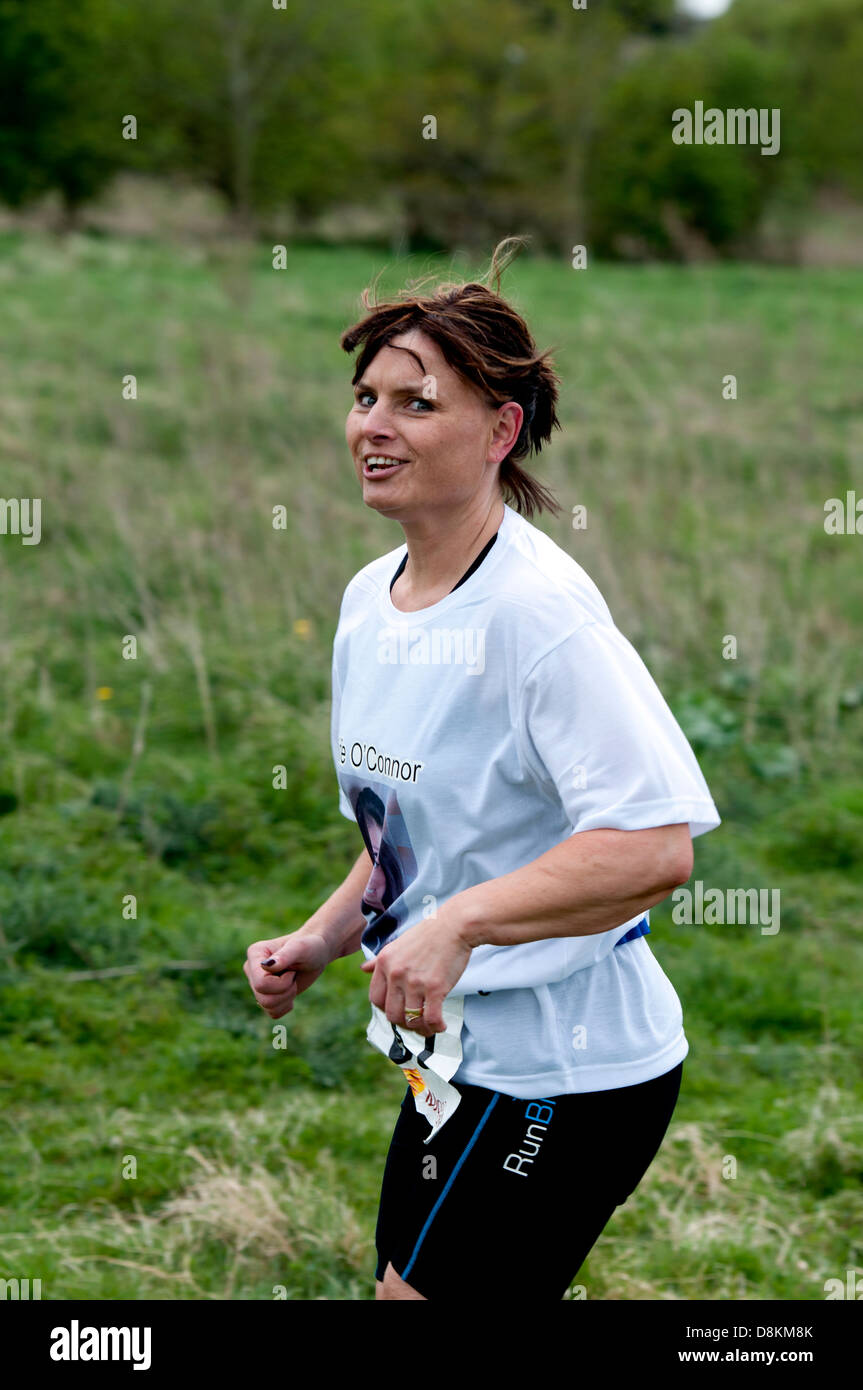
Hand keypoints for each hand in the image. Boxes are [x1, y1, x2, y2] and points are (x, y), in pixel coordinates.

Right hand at [244, 931, 331, 1019]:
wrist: (317, 953)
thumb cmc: (310, 946)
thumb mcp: (301, 949)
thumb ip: (284, 956)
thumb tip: (266, 966)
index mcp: (254, 953)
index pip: (261, 984)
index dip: (282, 983)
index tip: (291, 969)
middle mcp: (251, 969)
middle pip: (263, 998)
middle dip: (286, 991)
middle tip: (294, 976)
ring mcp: (256, 983)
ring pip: (267, 1007)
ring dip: (287, 997)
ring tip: (293, 981)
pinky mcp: (265, 994)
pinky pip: (272, 1012)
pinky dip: (286, 1005)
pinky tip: (291, 990)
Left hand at [360, 908, 471, 1035]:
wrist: (454, 925)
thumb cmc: (429, 934)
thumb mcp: (397, 944)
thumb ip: (379, 960)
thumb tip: (363, 969)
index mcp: (384, 963)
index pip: (376, 999)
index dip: (386, 1010)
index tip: (399, 1010)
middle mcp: (396, 974)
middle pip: (391, 1014)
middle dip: (404, 1023)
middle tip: (415, 1022)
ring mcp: (414, 982)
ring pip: (410, 1019)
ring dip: (421, 1028)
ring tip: (429, 1026)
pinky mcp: (434, 988)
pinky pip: (431, 1018)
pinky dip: (436, 1027)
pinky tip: (441, 1025)